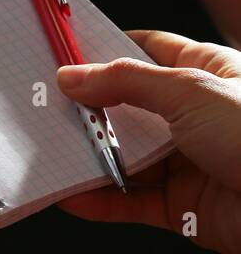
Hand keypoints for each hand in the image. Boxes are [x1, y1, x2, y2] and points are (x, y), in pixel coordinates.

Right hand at [57, 30, 240, 253]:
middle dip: (87, 106)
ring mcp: (189, 161)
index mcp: (209, 73)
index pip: (148, 49)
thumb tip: (74, 75)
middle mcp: (197, 116)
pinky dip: (98, 199)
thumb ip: (126, 82)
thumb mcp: (190, 92)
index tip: (64, 50)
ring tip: (49, 149)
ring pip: (125, 155)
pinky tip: (70, 193)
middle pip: (128, 105)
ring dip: (88, 155)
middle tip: (44, 102)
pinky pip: (130, 201)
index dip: (105, 47)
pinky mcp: (184, 206)